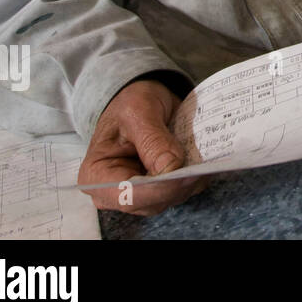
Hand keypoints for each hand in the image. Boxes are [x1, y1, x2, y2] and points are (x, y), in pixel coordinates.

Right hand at [77, 79, 206, 215]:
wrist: (140, 100)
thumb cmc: (130, 103)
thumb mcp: (138, 111)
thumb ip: (152, 139)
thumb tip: (171, 168)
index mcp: (97, 174)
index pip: (128, 195)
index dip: (159, 189)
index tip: (187, 174)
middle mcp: (114, 192)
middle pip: (151, 201)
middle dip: (179, 185)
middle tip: (204, 165)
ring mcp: (138, 193)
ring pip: (170, 199)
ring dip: (190, 182)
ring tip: (204, 161)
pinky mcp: (158, 189)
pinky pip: (180, 191)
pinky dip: (195, 179)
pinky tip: (203, 163)